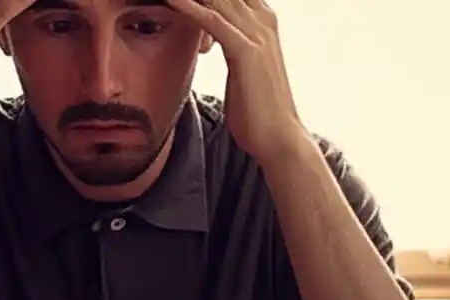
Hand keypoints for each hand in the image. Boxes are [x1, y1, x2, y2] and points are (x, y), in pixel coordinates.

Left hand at [167, 0, 306, 165]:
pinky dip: (189, 7)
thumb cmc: (257, 108)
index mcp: (262, 19)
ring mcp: (257, 33)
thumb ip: (228, 44)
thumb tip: (206, 41)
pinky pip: (212, 20)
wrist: (278, 137)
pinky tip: (171, 1)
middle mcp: (262, 19)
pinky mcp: (246, 51)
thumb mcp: (241, 66)